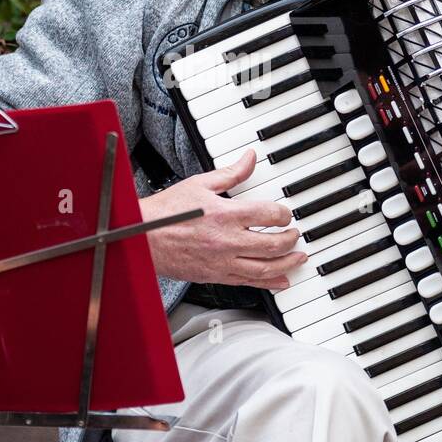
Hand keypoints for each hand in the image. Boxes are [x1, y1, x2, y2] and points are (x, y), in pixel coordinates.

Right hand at [138, 149, 306, 288]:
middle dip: (291, 239)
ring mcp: (223, 262)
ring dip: (287, 263)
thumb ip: (231, 173)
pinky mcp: (216, 276)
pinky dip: (269, 283)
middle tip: (296, 235)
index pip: (269, 215)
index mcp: (226, 215)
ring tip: (299, 258)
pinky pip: (248, 282)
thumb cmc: (166, 212)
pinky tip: (281, 281)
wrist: (142, 238)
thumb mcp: (200, 184)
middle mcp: (228, 241)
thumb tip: (250, 158)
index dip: (284, 214)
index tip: (286, 214)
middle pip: (273, 244)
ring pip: (265, 268)